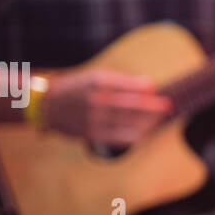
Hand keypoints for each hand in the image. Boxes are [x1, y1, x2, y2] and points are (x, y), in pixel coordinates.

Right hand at [42, 68, 171, 145]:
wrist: (48, 105)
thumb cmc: (78, 88)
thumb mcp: (97, 76)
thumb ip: (123, 81)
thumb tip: (150, 86)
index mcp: (98, 82)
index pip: (130, 87)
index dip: (147, 91)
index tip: (157, 91)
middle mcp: (97, 100)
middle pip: (133, 106)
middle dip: (153, 107)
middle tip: (167, 106)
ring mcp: (94, 119)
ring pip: (129, 123)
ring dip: (147, 122)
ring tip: (157, 119)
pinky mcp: (93, 134)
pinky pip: (120, 138)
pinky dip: (135, 135)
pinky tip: (144, 132)